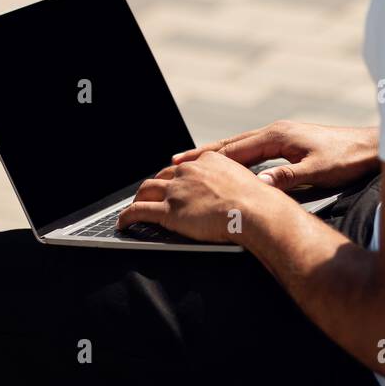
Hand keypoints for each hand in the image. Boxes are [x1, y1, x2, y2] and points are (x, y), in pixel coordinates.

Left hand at [116, 150, 282, 243]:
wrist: (256, 212)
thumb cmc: (260, 204)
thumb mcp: (247, 182)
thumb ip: (234, 184)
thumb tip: (234, 195)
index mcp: (209, 161)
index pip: (184, 167)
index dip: (176, 177)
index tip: (173, 184)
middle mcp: (189, 172)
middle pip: (162, 176)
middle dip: (154, 186)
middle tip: (150, 197)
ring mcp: (177, 190)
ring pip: (145, 190)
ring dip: (137, 199)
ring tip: (134, 209)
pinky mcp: (168, 211)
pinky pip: (138, 211)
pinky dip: (127, 217)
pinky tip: (124, 223)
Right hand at [171, 121, 378, 192]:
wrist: (372, 148)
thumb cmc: (347, 159)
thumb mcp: (317, 172)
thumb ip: (288, 178)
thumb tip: (258, 185)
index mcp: (278, 136)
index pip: (235, 149)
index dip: (208, 158)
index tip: (184, 164)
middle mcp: (277, 132)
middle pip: (232, 144)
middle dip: (203, 153)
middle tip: (175, 160)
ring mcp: (283, 136)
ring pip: (242, 146)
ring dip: (218, 154)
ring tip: (194, 162)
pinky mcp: (290, 143)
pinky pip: (254, 150)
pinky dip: (236, 157)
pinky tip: (231, 165)